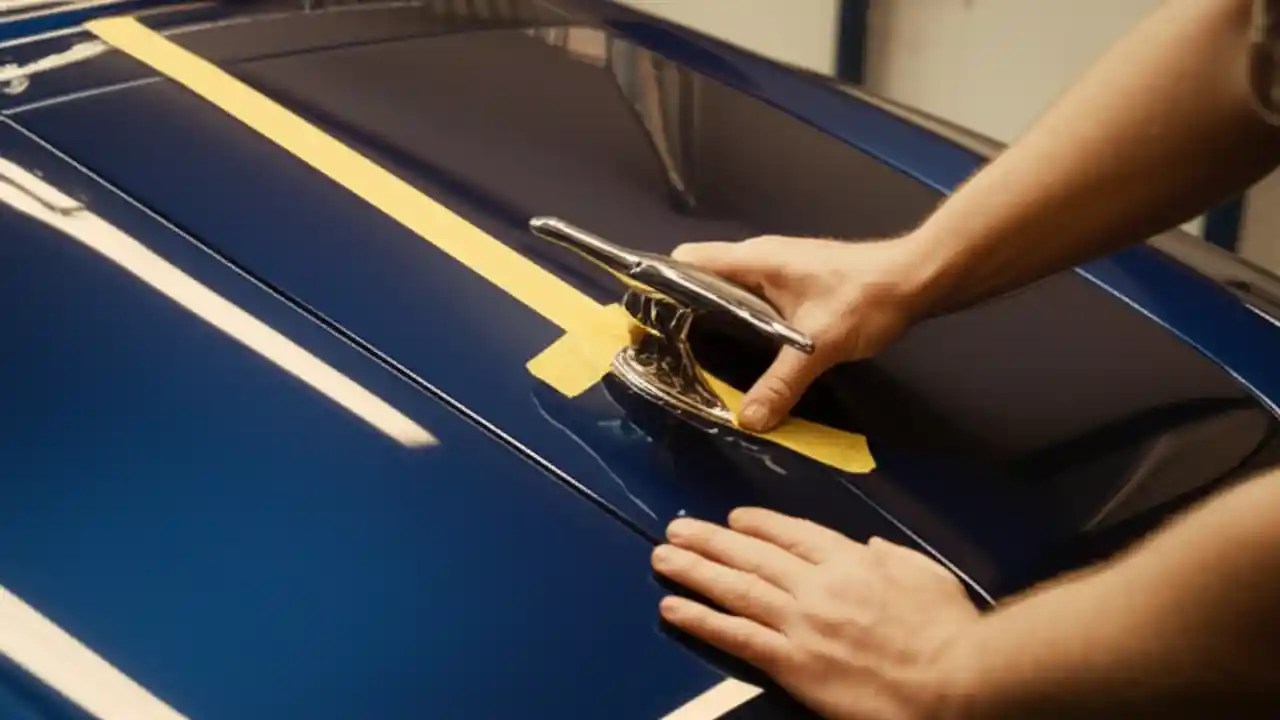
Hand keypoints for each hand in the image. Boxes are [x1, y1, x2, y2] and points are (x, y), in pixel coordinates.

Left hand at [651, 509, 978, 719]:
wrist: (955, 680)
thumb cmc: (949, 631)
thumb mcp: (927, 575)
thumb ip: (892, 557)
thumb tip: (868, 547)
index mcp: (851, 560)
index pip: (793, 533)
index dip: (758, 525)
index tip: (734, 519)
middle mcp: (817, 584)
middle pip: (752, 554)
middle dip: (710, 540)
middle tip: (676, 528)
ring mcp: (801, 623)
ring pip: (736, 588)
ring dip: (694, 570)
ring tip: (662, 557)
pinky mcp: (792, 663)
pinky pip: (737, 636)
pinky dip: (702, 619)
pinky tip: (674, 607)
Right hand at [673, 235, 931, 431]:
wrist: (915, 279)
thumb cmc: (867, 297)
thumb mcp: (820, 345)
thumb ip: (781, 383)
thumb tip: (749, 421)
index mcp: (754, 261)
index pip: (687, 261)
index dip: (660, 287)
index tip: (647, 322)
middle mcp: (759, 261)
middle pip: (700, 278)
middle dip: (679, 311)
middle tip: (664, 351)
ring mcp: (777, 271)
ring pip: (725, 291)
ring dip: (708, 319)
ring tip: (691, 358)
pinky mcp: (793, 286)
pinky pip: (749, 301)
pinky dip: (735, 323)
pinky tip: (738, 355)